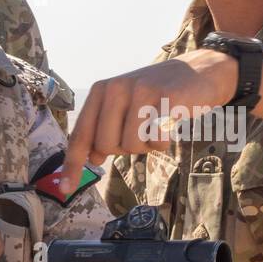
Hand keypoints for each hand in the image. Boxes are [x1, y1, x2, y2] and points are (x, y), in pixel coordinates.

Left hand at [60, 50, 236, 192]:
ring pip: (130, 145)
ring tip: (155, 130)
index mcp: (101, 91)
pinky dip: (161, 143)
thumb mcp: (125, 106)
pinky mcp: (165, 99)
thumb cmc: (157, 95)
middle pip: (105, 145)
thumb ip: (105, 129)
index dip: (73, 164)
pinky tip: (167, 129)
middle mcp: (116, 88)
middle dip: (123, 149)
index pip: (81, 134)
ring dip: (145, 147)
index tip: (66, 189)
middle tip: (140, 134)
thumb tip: (92, 158)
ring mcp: (141, 92)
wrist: (196, 72)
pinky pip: (154, 140)